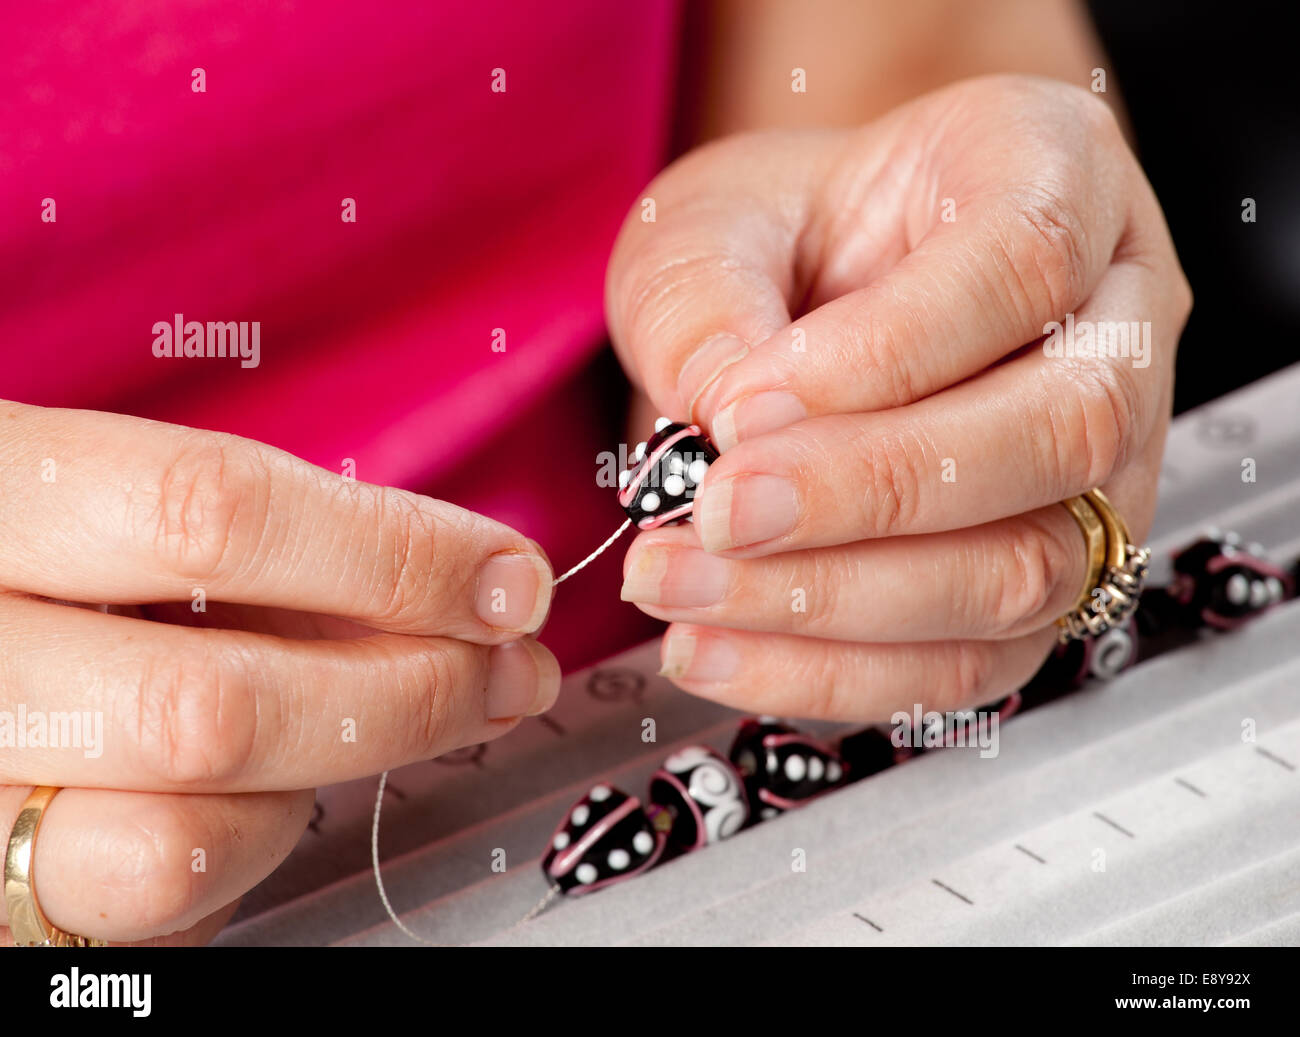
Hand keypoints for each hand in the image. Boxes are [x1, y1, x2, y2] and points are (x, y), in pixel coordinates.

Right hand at [0, 404, 558, 943]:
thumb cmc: (59, 559)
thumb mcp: (129, 499)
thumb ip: (266, 535)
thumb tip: (467, 583)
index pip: (213, 515)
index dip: (394, 552)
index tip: (507, 578)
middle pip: (214, 707)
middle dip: (410, 694)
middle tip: (505, 674)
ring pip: (178, 841)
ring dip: (323, 786)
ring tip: (364, 728)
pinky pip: (154, 913)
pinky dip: (247, 853)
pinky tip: (265, 791)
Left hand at [608, 75, 1190, 720]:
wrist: (814, 287)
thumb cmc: (781, 235)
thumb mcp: (712, 223)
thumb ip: (704, 302)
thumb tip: (716, 419)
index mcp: (1054, 175)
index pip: (1021, 265)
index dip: (885, 352)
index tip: (744, 406)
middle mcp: (1114, 325)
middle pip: (1060, 429)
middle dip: (870, 493)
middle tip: (717, 512)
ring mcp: (1104, 468)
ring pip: (1027, 569)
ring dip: (837, 601)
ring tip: (684, 587)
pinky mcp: (1048, 580)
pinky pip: (970, 662)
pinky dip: (833, 674)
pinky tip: (717, 648)